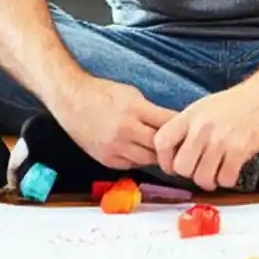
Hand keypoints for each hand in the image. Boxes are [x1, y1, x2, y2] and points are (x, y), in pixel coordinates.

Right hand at [59, 75, 176, 168]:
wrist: (71, 101)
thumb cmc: (103, 93)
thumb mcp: (132, 94)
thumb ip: (151, 111)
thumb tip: (173, 123)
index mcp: (135, 110)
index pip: (168, 124)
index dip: (181, 128)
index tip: (187, 130)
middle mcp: (126, 131)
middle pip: (161, 146)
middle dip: (170, 146)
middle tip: (178, 146)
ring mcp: (115, 147)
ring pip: (148, 160)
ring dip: (156, 155)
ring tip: (160, 150)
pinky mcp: (107, 159)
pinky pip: (132, 165)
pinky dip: (138, 159)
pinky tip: (139, 151)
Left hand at [154, 86, 258, 190]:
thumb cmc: (234, 103)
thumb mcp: (203, 108)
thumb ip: (187, 127)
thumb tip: (173, 151)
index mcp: (190, 116)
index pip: (162, 141)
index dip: (164, 160)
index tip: (173, 166)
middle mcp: (202, 128)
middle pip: (182, 167)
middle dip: (190, 174)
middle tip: (199, 171)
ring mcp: (221, 140)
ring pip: (202, 177)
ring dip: (209, 181)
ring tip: (216, 174)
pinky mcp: (240, 150)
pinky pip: (225, 178)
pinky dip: (227, 180)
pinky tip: (231, 171)